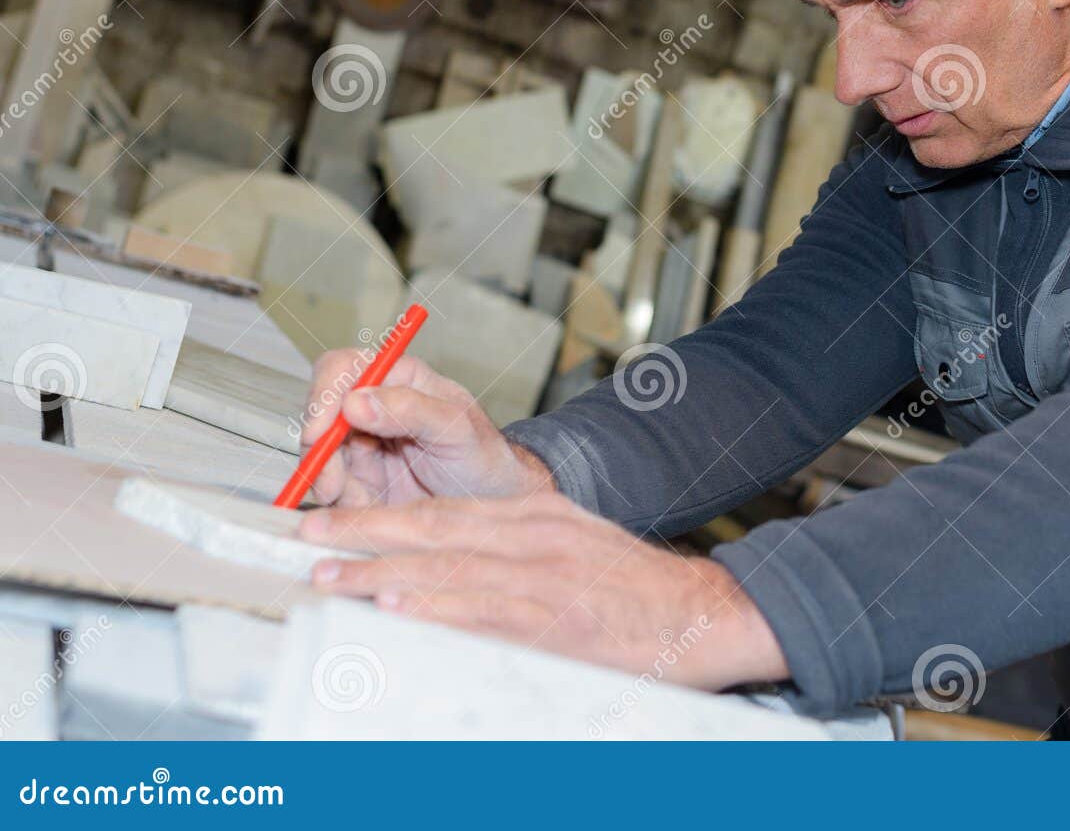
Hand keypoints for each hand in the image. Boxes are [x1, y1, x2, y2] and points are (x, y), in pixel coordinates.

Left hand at [299, 493, 789, 690]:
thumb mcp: (577, 548)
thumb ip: (519, 553)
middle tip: (307, 541)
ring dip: (381, 569)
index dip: (382, 515)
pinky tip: (399, 605)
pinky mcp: (557, 618)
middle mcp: (534, 535)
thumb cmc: (640, 593)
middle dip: (363, 532)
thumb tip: (452, 573)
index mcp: (536, 515)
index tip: (333, 524)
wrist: (704, 615)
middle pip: (434, 526)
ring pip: (449, 563)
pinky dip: (437, 604)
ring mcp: (545, 575)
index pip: (444, 508)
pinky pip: (485, 608)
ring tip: (328, 578)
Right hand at [300, 349, 550, 506]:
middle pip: (319, 416)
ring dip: (330, 482)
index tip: (319, 432)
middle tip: (331, 484)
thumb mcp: (456, 428)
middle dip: (320, 452)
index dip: (323, 395)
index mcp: (397, 379)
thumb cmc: (483, 456)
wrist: (492, 503)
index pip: (343, 369)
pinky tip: (370, 508)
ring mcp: (361, 444)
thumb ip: (410, 409)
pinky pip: (333, 489)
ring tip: (361, 500)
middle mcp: (372, 407)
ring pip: (320, 457)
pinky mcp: (357, 480)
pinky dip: (344, 503)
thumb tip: (356, 400)